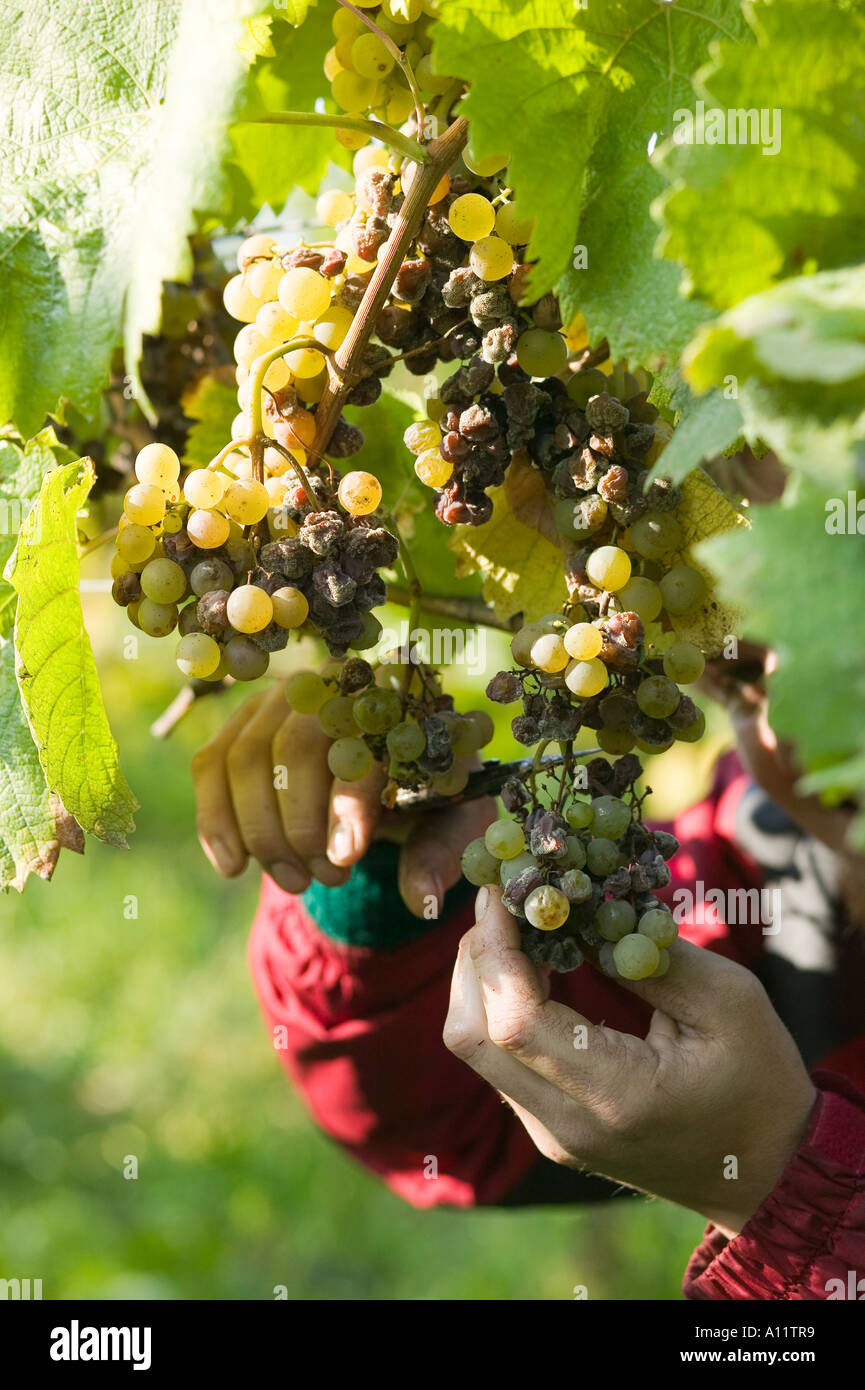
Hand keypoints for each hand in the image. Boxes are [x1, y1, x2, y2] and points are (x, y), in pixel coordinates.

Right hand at [191, 682, 493, 914]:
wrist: (388, 781)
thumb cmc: (424, 798)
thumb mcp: (446, 825)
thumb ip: (437, 856)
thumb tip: (421, 901)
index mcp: (392, 697)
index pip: (360, 739)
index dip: (348, 801)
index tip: (345, 858)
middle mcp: (328, 683)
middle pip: (293, 748)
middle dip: (299, 826)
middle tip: (325, 878)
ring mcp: (277, 700)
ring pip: (245, 759)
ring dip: (261, 833)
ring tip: (294, 881)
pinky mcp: (239, 725)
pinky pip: (211, 767)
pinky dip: (216, 822)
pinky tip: (233, 867)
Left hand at [444, 888, 815, 1235]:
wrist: (763, 1174)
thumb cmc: (759, 1081)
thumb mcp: (729, 1001)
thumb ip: (650, 957)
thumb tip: (580, 910)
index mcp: (615, 1095)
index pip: (515, 1023)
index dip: (494, 951)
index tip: (502, 893)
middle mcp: (566, 1124)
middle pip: (471, 1036)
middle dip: (474, 958)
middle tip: (506, 901)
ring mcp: (550, 1132)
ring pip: (473, 1047)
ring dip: (480, 977)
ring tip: (518, 925)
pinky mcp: (547, 1127)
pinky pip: (497, 1058)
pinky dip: (498, 1003)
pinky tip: (531, 964)